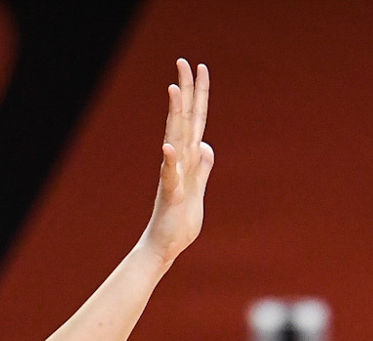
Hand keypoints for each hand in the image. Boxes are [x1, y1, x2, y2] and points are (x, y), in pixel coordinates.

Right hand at [142, 59, 213, 262]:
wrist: (165, 246)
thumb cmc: (180, 220)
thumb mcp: (197, 189)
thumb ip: (202, 167)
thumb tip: (206, 146)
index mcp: (188, 158)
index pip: (196, 119)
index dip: (199, 94)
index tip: (200, 67)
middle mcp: (179, 161)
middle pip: (185, 120)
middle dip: (186, 91)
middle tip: (183, 61)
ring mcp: (173, 176)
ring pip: (176, 140)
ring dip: (175, 115)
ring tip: (174, 90)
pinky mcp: (171, 195)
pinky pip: (170, 175)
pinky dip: (169, 161)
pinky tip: (168, 147)